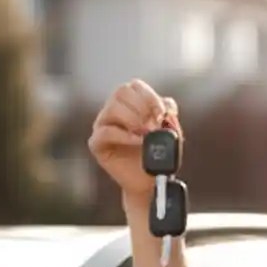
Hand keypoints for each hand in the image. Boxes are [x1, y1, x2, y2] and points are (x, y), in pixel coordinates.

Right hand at [87, 79, 182, 209]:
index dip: (150, 98)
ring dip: (133, 120)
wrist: (149, 180)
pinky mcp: (97, 143)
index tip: (161, 115)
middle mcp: (113, 109)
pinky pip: (105, 132)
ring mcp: (102, 125)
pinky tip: (138, 142)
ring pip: (112, 109)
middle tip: (153, 126)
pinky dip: (124, 136)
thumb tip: (166, 106)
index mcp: (130, 101)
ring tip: (146, 135)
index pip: (134, 86)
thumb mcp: (169, 130)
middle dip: (141, 108)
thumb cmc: (157, 152)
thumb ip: (168, 113)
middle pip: (121, 92)